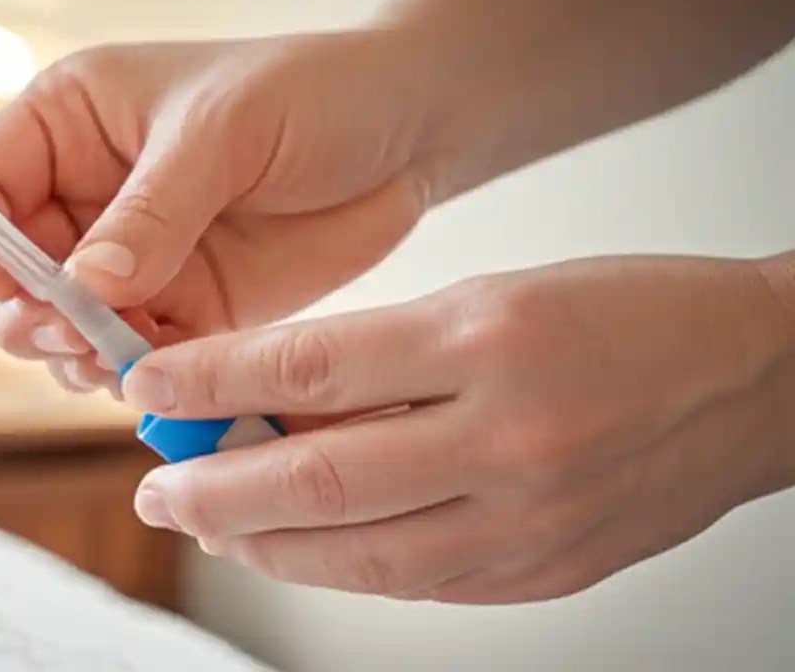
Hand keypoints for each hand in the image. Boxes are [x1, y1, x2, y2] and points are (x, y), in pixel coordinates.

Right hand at [0, 33, 439, 393]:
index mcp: (69, 123)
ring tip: (126, 353)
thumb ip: (151, 211)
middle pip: (3, 277)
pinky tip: (166, 370)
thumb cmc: (313, 90)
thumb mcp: (224, 131)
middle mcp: (85, 195)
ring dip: (78, 355)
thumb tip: (83, 285)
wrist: (407, 132)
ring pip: (57, 330)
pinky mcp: (180, 310)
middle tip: (77, 334)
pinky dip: (134, 377)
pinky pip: (128, 361)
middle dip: (26, 316)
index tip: (8, 285)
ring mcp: (131, 261)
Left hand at [123, 254, 794, 602]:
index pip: (309, 368)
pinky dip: (338, 571)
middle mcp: (507, 436)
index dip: (210, 382)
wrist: (752, 381)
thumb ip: (378, 360)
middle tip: (154, 492)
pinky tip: (294, 552)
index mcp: (486, 339)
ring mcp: (528, 519)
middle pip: (316, 479)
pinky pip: (414, 585)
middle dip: (212, 490)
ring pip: (357, 555)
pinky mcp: (543, 574)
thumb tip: (265, 406)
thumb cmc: (622, 316)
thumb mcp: (489, 298)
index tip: (149, 387)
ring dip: (262, 545)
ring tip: (208, 526)